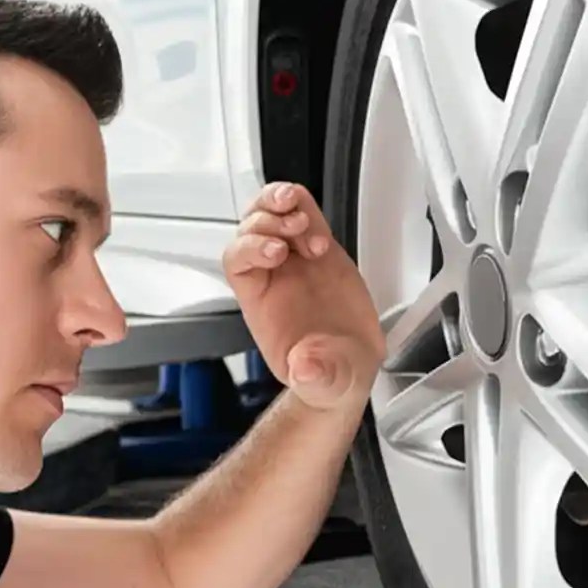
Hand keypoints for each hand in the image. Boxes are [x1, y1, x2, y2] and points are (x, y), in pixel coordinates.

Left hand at [223, 182, 385, 410]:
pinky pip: (301, 214)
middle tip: (296, 229)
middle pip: (249, 230)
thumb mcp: (323, 383)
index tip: (278, 253)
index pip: (236, 262)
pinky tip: (315, 222)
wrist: (351, 366)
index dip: (251, 248)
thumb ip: (315, 376)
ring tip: (303, 220)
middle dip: (268, 222)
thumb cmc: (328, 375)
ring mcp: (295, 262)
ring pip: (270, 214)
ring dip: (281, 205)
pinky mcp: (318, 251)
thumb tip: (306, 368)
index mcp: (262, 305)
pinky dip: (304, 206)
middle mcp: (273, 278)